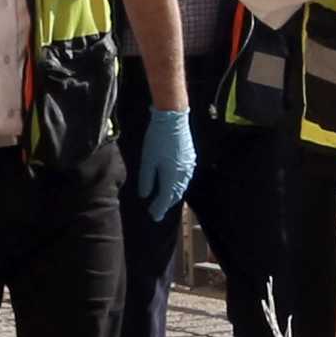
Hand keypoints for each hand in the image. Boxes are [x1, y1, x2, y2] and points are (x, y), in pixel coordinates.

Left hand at [134, 106, 195, 221]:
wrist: (173, 119)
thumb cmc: (157, 139)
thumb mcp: (147, 160)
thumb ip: (146, 179)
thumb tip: (145, 195)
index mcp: (172, 176)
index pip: (165, 198)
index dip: (159, 208)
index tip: (153, 217)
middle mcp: (183, 174)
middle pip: (175, 194)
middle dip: (166, 204)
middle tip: (157, 212)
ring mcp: (189, 166)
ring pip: (181, 187)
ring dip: (173, 195)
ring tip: (165, 201)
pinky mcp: (190, 158)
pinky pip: (185, 178)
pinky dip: (178, 185)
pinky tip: (174, 184)